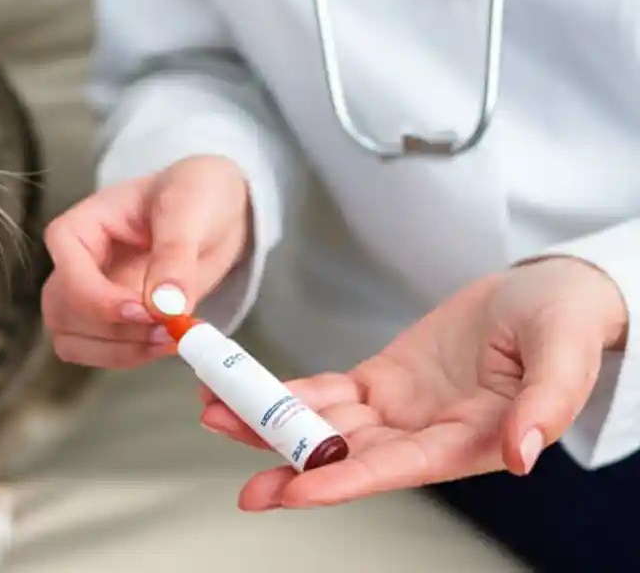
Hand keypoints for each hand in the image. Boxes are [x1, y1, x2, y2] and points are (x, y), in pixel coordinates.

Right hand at [42, 155, 250, 367]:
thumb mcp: (189, 207)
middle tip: (164, 328)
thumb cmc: (195, 191)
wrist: (219, 211)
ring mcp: (93, 295)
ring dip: (120, 351)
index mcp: (82, 226)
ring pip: (74, 341)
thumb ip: (176, 253)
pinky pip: (103, 352)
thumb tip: (164, 305)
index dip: (97, 299)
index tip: (143, 310)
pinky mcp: (115, 319)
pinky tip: (169, 341)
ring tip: (170, 336)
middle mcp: (78, 264)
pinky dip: (132, 356)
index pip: (65, 270)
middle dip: (111, 330)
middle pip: (62, 312)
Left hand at [201, 257, 627, 509]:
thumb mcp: (565, 357)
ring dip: (272, 428)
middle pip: (348, 458)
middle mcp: (427, 436)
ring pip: (326, 426)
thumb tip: (523, 454)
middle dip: (292, 468)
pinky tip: (245, 393)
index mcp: (469, 441)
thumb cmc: (566, 325)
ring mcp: (401, 410)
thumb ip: (545, 406)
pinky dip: (285, 393)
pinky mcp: (384, 381)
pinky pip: (327, 392)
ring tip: (218, 421)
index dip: (344, 481)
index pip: (397, 469)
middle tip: (243, 486)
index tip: (294, 491)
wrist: (552, 293)